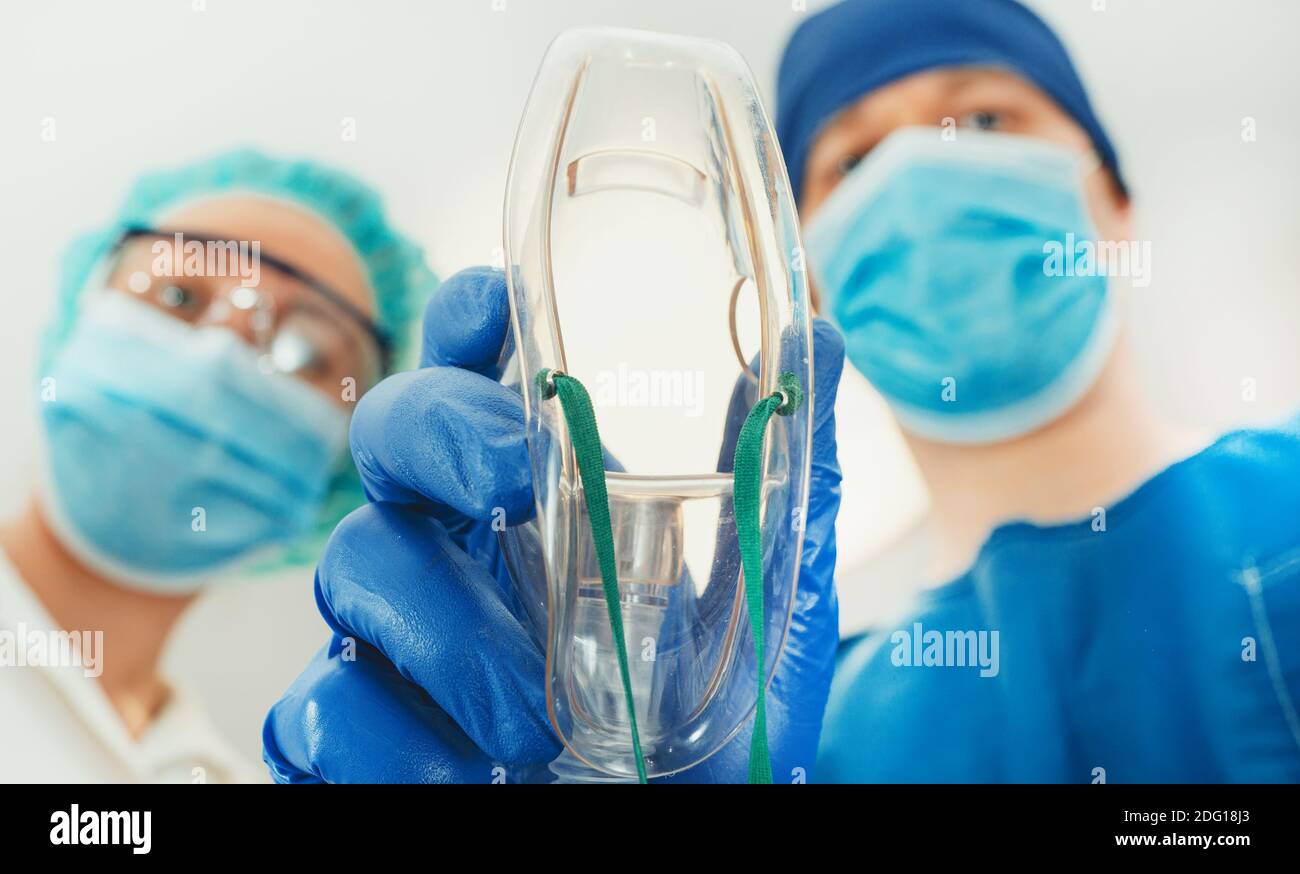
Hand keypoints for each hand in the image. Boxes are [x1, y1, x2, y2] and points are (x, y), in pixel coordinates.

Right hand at [262, 267, 845, 782]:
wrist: (685, 826)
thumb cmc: (717, 715)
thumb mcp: (769, 589)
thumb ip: (784, 470)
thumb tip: (818, 332)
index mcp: (543, 493)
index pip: (478, 370)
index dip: (467, 317)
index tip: (496, 304)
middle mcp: (459, 546)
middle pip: (391, 433)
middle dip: (441, 434)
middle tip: (514, 484)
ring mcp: (399, 636)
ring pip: (352, 565)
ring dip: (446, 634)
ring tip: (534, 716)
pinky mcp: (360, 732)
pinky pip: (319, 709)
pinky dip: (388, 747)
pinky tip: (468, 778)